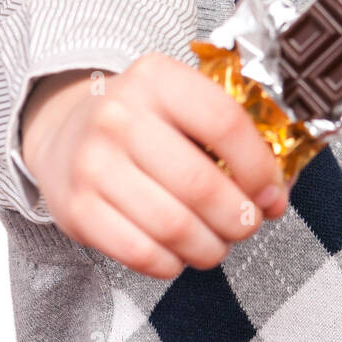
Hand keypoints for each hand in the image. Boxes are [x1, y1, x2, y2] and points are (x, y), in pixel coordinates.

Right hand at [20, 53, 291, 278]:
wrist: (66, 132)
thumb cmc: (144, 122)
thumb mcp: (182, 103)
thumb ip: (234, 139)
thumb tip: (275, 196)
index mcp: (157, 78)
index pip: (224, 122)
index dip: (258, 166)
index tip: (271, 190)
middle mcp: (119, 117)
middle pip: (199, 183)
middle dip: (238, 217)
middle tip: (248, 223)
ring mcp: (93, 164)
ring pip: (172, 226)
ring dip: (209, 247)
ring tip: (218, 243)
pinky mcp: (77, 210)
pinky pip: (141, 253)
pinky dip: (172, 263)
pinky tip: (180, 252)